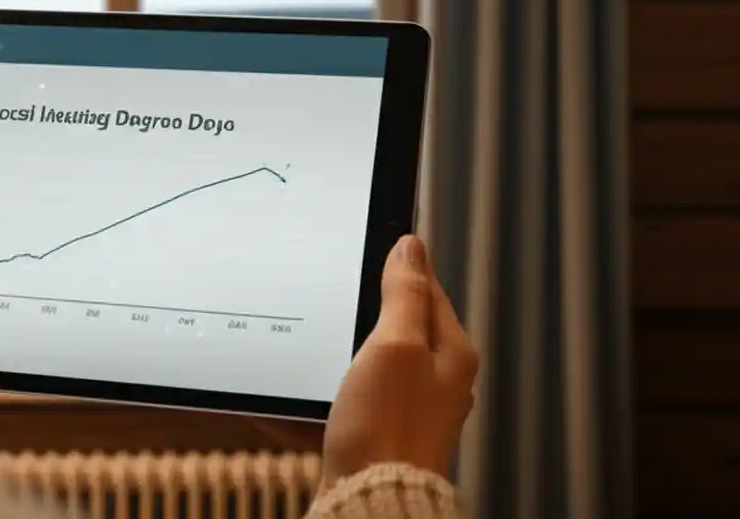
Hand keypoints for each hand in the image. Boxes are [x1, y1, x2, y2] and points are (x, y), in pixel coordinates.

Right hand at [318, 235, 477, 487]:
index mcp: (450, 354)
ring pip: (363, 366)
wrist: (370, 503)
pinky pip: (340, 405)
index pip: (428, 290)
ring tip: (304, 354)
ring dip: (331, 359)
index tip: (372, 245)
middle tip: (329, 300)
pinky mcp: (374, 437)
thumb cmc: (388, 430)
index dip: (398, 265)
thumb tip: (412, 246)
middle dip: (357, 315)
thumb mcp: (396, 344)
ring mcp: (403, 411)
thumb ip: (404, 293)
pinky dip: (315, 400)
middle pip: (395, 327)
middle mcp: (434, 382)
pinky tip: (289, 402)